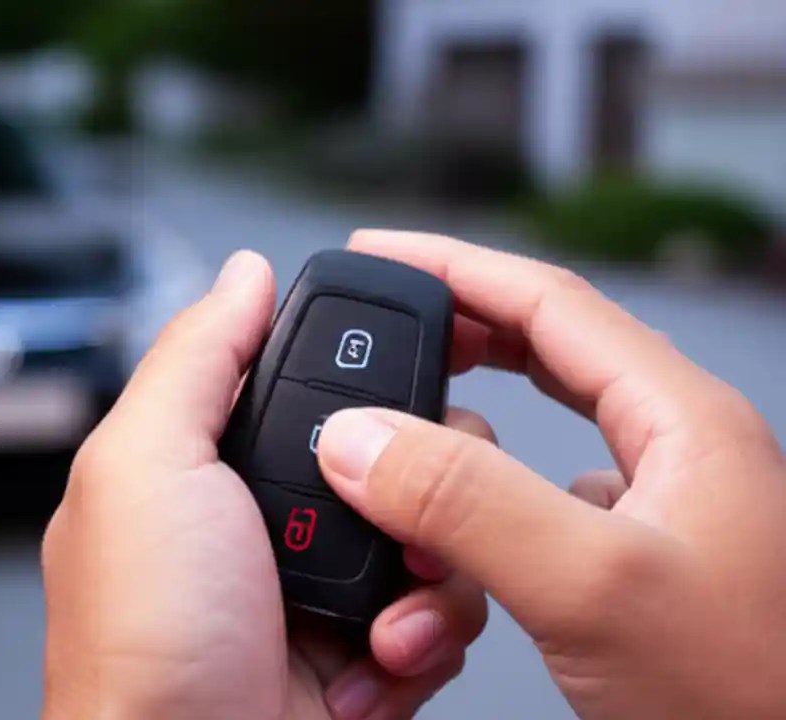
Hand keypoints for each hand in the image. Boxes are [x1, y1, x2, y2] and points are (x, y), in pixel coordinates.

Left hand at [42, 251, 488, 718]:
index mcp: (205, 466)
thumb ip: (194, 361)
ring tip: (378, 617)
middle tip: (392, 520)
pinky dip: (423, 642)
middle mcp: (260, 523)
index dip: (365, 378)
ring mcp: (314, 592)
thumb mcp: (145, 469)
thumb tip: (241, 275)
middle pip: (389, 457)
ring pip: (428, 537)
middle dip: (413, 489)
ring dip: (427, 578)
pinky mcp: (358, 655)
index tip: (414, 382)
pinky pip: (434, 619)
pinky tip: (373, 664)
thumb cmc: (140, 646)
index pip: (308, 382)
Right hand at [318, 231, 785, 718]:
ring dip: (477, 410)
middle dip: (461, 326)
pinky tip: (471, 516)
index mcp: (682, 420)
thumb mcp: (592, 586)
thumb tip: (361, 439)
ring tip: (413, 411)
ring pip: (555, 422)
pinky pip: (556, 492)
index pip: (548, 300)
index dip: (452, 267)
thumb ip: (468, 502)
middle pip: (552, 347)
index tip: (375, 256)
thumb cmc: (751, 696)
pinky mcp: (650, 562)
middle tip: (384, 323)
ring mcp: (669, 508)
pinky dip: (496, 484)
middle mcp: (679, 451)